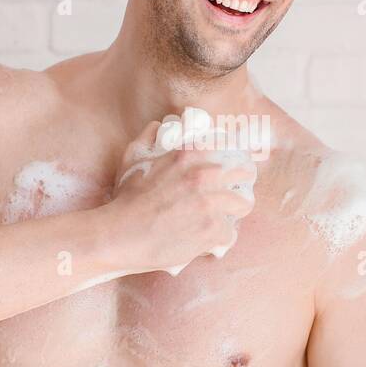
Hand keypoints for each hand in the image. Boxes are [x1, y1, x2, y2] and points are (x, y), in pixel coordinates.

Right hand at [105, 118, 256, 275]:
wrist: (121, 234)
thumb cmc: (125, 199)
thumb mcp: (133, 158)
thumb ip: (148, 137)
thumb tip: (158, 126)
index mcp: (189, 155)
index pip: (228, 149)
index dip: (232, 161)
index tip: (232, 170)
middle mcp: (204, 175)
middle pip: (244, 174)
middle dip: (240, 183)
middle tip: (233, 196)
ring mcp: (211, 202)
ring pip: (242, 205)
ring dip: (233, 213)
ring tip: (223, 220)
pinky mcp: (212, 229)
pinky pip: (230, 233)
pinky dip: (220, 239)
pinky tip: (209, 240)